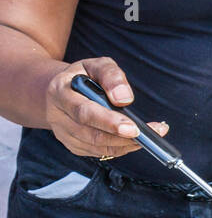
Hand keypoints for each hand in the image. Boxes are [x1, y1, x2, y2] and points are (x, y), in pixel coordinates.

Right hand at [44, 56, 169, 159]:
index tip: (133, 127)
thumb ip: (111, 76)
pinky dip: (118, 149)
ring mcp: (63, 134)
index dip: (109, 121)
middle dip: (121, 137)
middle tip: (146, 135)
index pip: (84, 112)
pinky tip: (133, 141)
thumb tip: (124, 98)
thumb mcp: (97, 65)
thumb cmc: (83, 75)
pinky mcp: (73, 145)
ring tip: (147, 137)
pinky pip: (98, 152)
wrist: (63, 89)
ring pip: (95, 146)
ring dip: (123, 145)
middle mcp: (57, 116)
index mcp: (60, 92)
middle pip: (90, 134)